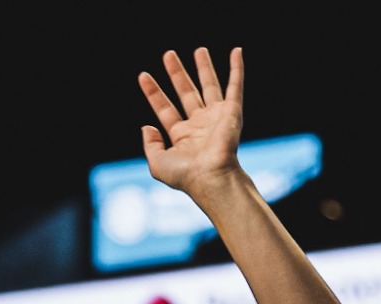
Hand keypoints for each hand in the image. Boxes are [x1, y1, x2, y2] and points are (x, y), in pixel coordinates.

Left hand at [139, 47, 244, 197]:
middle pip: (186, 92)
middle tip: (168, 54)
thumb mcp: (158, 163)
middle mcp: (200, 125)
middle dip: (177, 74)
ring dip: (204, 67)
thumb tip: (146, 127)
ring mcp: (217, 118)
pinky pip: (235, 86)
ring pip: (210, 86)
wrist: (211, 177)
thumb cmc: (186, 176)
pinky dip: (237, 69)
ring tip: (199, 50)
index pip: (165, 108)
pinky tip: (236, 52)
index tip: (143, 75)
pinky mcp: (232, 113)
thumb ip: (150, 145)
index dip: (153, 92)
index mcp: (182, 136)